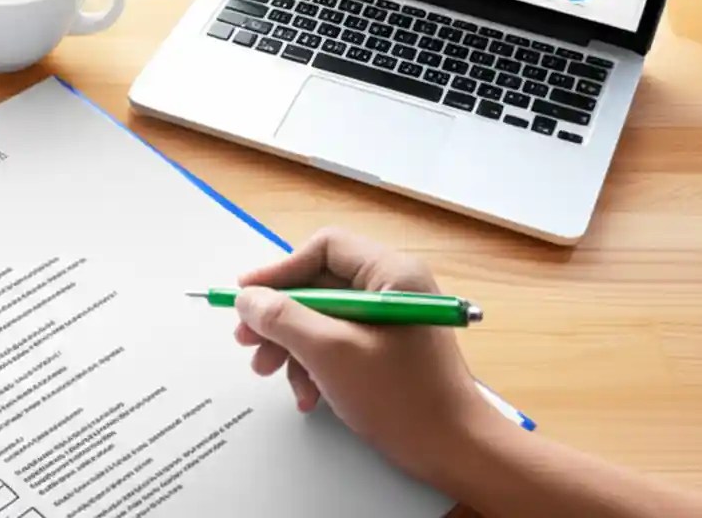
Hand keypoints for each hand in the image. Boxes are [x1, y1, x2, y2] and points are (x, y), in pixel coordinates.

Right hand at [233, 228, 504, 482]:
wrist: (455, 451)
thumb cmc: (402, 398)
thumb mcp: (331, 353)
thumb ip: (283, 319)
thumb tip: (248, 298)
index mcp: (392, 274)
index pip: (324, 249)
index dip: (280, 270)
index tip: (246, 296)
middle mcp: (393, 288)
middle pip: (319, 285)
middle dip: (280, 317)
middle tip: (247, 343)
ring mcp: (391, 320)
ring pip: (323, 317)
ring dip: (292, 346)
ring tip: (270, 374)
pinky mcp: (387, 349)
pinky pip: (339, 342)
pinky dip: (315, 364)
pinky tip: (307, 394)